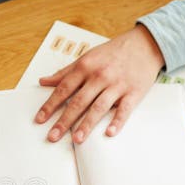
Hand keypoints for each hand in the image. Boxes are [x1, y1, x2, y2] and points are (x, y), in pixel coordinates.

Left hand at [35, 24, 164, 142]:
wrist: (145, 44)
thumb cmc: (113, 53)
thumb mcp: (87, 58)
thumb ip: (65, 72)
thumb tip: (43, 81)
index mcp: (85, 67)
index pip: (63, 89)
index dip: (50, 105)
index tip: (40, 120)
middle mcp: (99, 76)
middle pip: (78, 102)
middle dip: (64, 120)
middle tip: (52, 136)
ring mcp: (117, 85)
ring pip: (99, 107)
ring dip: (87, 124)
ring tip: (76, 140)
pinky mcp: (134, 92)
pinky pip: (125, 109)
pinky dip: (117, 121)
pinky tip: (109, 132)